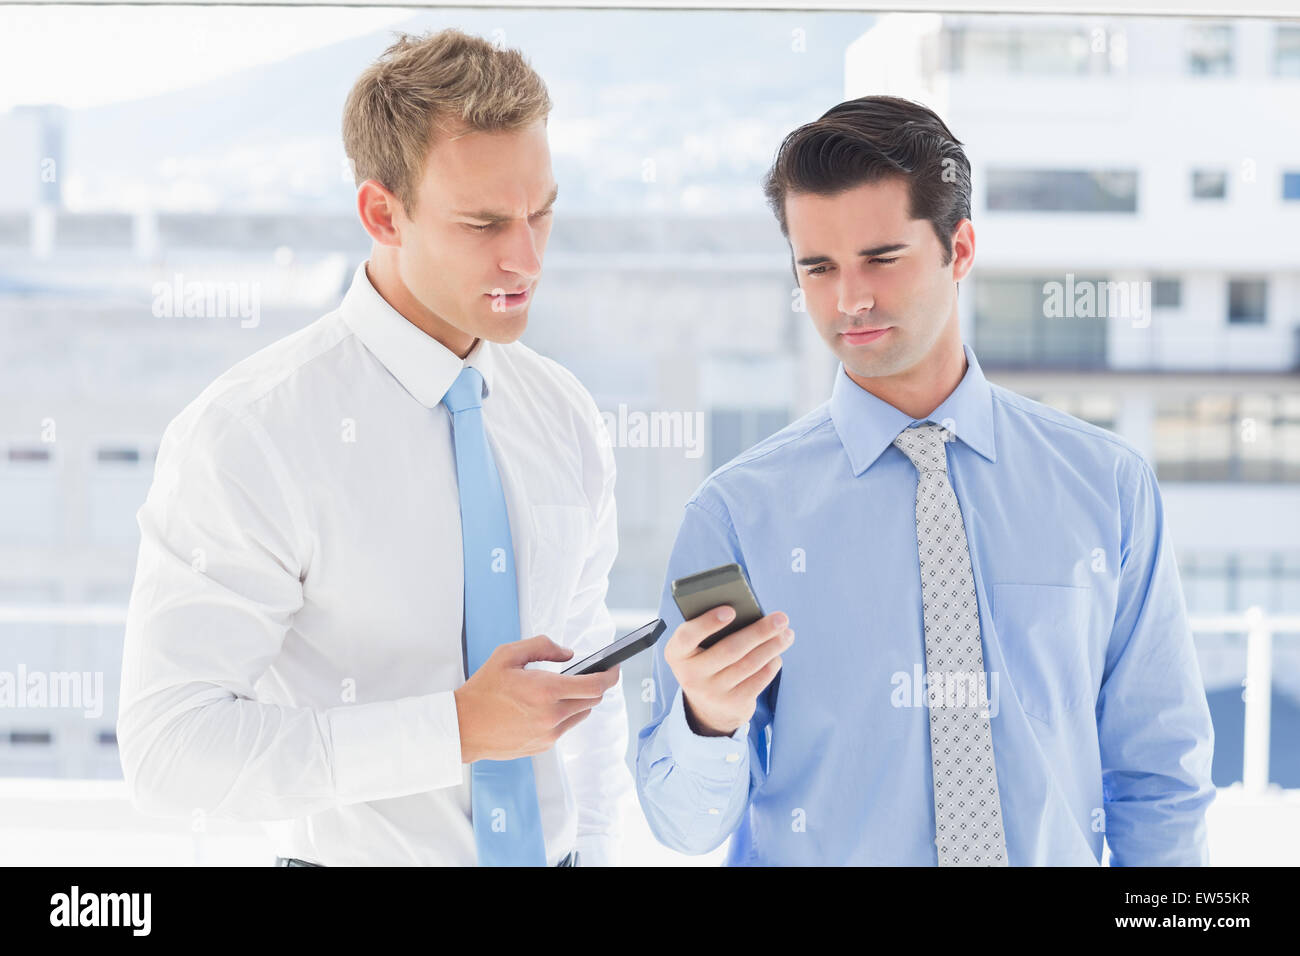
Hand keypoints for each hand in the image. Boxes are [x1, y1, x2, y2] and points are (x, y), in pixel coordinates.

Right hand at [454, 635, 619, 762]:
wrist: (463, 727)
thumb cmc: (483, 690)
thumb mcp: (508, 654)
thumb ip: (543, 646)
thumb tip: (569, 654)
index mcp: (546, 690)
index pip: (595, 686)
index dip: (610, 675)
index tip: (614, 668)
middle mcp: (551, 715)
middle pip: (593, 700)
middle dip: (594, 685)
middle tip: (586, 674)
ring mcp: (549, 734)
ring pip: (581, 714)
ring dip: (579, 700)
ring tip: (560, 690)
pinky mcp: (543, 745)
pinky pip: (565, 727)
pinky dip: (563, 714)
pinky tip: (544, 706)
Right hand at [664, 606, 791, 736]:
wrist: (707, 708)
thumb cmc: (706, 661)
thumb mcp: (698, 648)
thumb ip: (712, 631)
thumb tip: (751, 615)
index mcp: (677, 653)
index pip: (687, 636)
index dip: (708, 623)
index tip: (731, 610)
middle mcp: (690, 675)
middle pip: (729, 649)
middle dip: (759, 632)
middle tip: (781, 618)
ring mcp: (712, 692)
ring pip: (749, 664)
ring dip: (772, 646)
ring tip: (787, 633)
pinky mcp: (733, 704)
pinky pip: (758, 680)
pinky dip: (771, 665)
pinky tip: (777, 654)